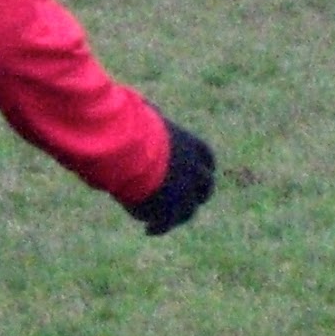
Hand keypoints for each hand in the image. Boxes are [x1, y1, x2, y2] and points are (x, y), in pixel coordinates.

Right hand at [122, 118, 215, 235]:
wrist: (127, 152)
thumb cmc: (129, 127)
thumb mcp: (144, 115)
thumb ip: (150, 117)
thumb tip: (140, 105)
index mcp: (191, 145)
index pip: (207, 157)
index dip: (203, 166)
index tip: (199, 171)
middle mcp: (194, 171)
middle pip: (206, 187)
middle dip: (199, 194)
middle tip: (187, 201)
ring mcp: (184, 193)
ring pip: (188, 211)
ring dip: (177, 216)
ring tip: (163, 222)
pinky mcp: (168, 211)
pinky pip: (167, 223)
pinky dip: (159, 227)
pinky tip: (149, 230)